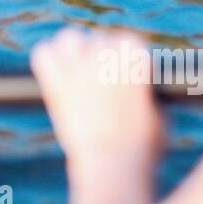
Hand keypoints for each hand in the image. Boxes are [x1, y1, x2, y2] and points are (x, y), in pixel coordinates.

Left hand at [30, 28, 163, 168]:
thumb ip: (146, 91)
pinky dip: (48, 60)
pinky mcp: (56, 81)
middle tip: (103, 85)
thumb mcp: (158, 113)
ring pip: (69, 38)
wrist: (113, 164)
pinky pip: (44, 54)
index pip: (129, 41)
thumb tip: (139, 89)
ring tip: (78, 73)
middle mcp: (106, 52)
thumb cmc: (142, 146)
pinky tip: (55, 76)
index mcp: (136, 54)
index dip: (128, 59)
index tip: (129, 78)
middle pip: (100, 39)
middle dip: (102, 58)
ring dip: (74, 51)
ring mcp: (79, 64)